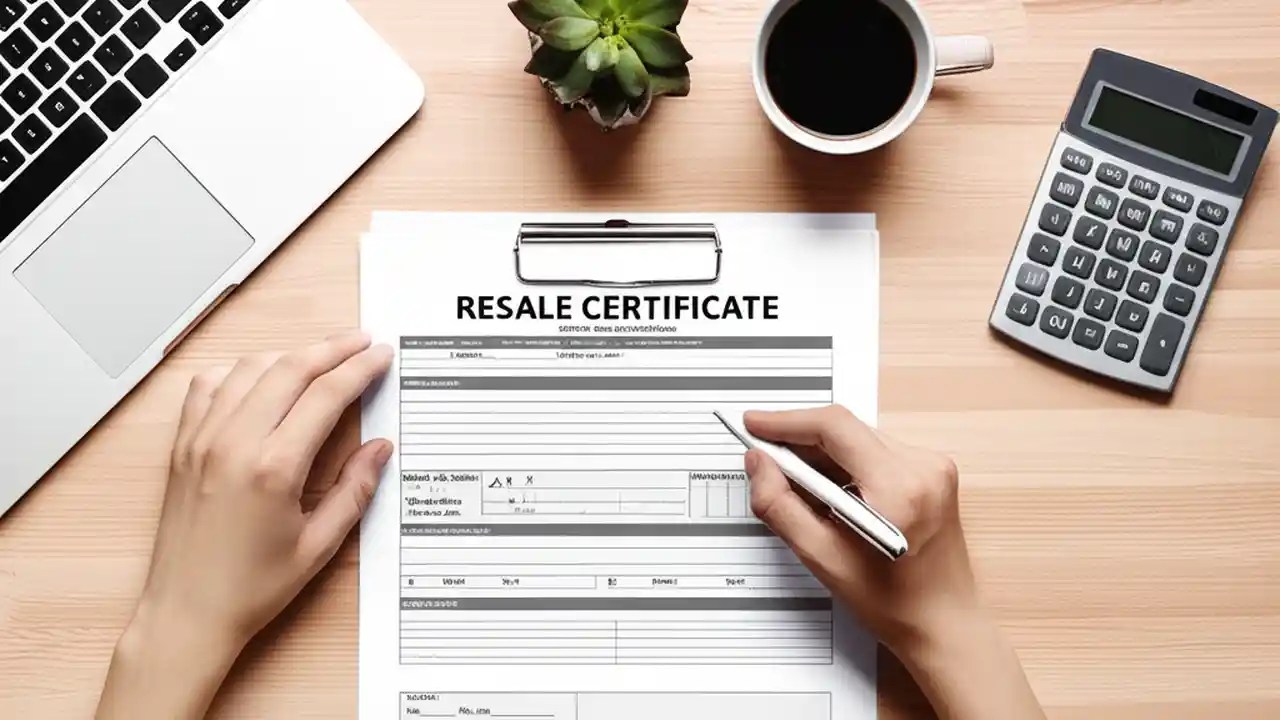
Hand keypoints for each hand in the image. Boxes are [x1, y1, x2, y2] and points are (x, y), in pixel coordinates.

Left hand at [97, 333, 393, 719]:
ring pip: (250, 369)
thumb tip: (381, 448)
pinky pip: (209, 386)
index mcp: (273, 468)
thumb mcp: (319, 546)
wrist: (186, 612)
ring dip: (290, 354)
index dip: (359, 368)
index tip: (380, 355)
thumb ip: (355, 490)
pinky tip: (261, 377)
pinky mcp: (182, 446)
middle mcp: (233, 443)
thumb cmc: (251, 588)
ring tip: (320, 356)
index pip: (326, 395)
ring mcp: (202, 440)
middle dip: (332, 349)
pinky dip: (240, 371)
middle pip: (290, 369)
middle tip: (361, 341)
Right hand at [743, 406, 1042, 719]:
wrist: (944, 624)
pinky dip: (846, 462)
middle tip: (765, 455)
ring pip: (860, 438)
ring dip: (822, 452)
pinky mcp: (933, 473)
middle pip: (846, 429)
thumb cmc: (897, 604)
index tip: (755, 424)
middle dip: (800, 438)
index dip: (786, 421)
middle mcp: (924, 468)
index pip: (833, 428)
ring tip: (795, 480)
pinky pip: (877, 451)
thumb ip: (780, 506)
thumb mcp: (823, 558)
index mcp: (900, 487)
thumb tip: (759, 464)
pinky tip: (829, 488)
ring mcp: (934, 468)